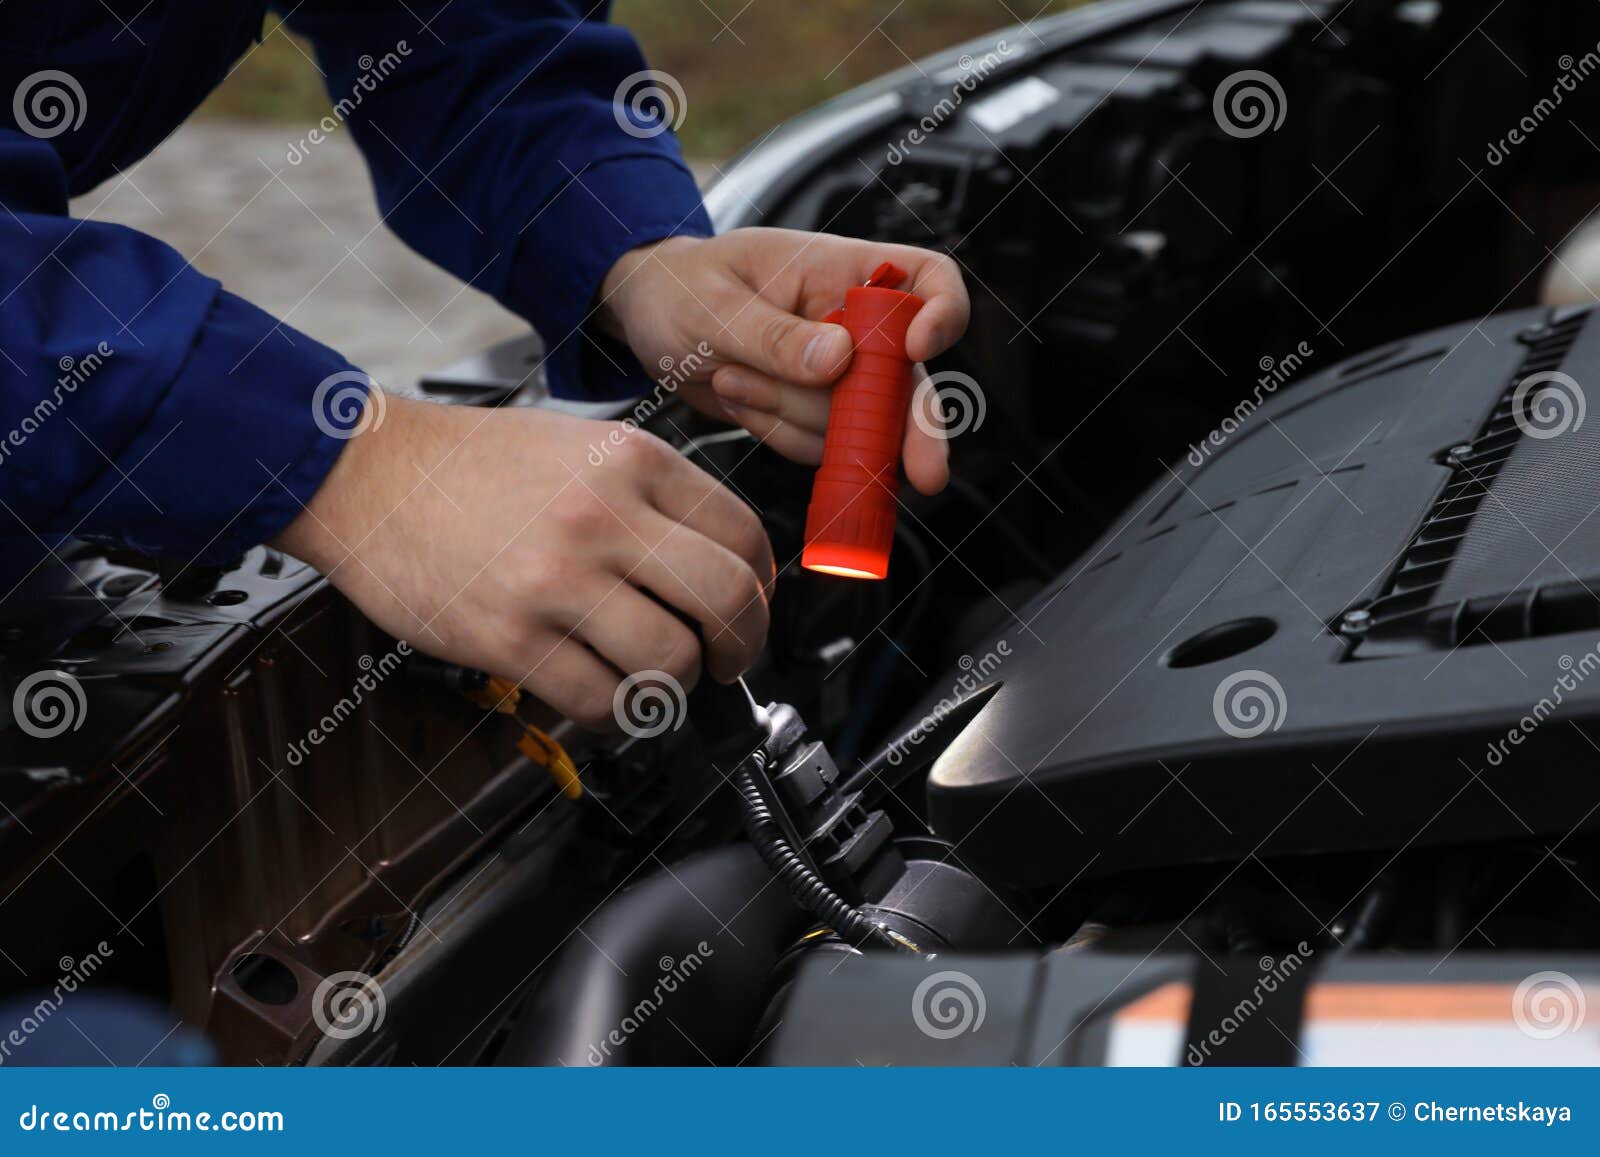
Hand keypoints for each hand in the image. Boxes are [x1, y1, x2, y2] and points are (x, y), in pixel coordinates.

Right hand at [272, 395, 773, 729]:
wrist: (364, 473)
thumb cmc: (468, 462)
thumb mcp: (583, 444)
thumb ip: (654, 495)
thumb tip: (720, 560)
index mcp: (633, 462)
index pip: (746, 535)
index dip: (764, 586)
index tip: (752, 607)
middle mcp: (605, 518)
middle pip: (729, 601)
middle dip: (744, 645)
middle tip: (729, 659)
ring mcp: (558, 581)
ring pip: (672, 661)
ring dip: (675, 683)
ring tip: (652, 674)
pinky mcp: (511, 638)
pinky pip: (601, 700)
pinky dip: (615, 710)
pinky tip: (600, 688)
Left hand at [598, 227, 969, 495]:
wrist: (648, 317)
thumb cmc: (679, 287)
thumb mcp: (711, 305)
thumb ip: (773, 335)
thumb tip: (838, 361)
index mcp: (844, 270)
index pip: (929, 279)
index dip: (942, 313)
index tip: (917, 348)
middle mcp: (855, 323)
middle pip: (913, 378)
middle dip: (916, 429)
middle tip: (925, 476)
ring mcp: (839, 373)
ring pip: (855, 424)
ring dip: (794, 418)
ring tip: (733, 379)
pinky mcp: (815, 412)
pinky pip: (819, 446)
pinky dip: (778, 434)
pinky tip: (739, 398)